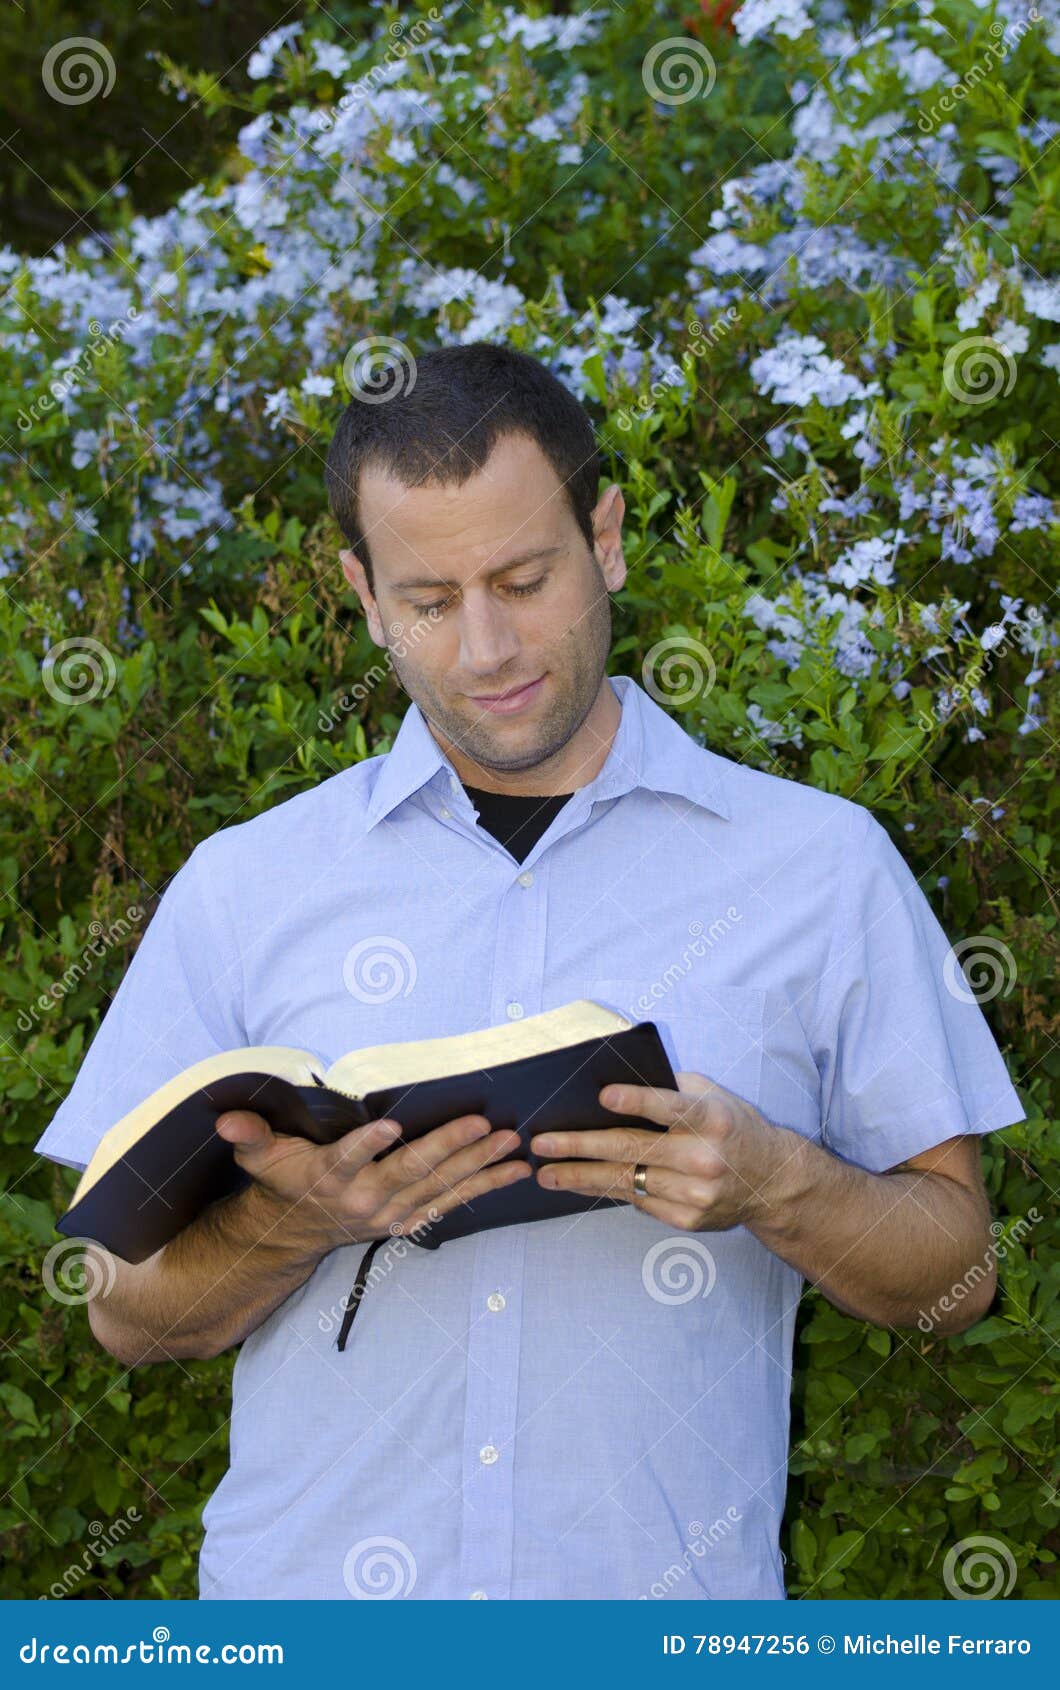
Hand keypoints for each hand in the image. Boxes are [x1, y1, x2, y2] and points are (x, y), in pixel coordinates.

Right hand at [215, 1109, 531, 1249]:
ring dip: (478, 1164)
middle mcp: (364, 1199)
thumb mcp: (261, 1156)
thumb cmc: (284, 1179)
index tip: (388, 1125)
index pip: (348, 1159)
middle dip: (448, 1146)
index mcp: (329, 1177)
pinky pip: (453, 1201)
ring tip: (511, 1143)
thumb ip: (250, 1135)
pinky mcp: (410, 1217)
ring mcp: (392, 1212)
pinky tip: (515, 1170)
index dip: (367, 1145)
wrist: (296, 1233)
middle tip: (481, 1123)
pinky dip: (486, 1185)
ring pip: (439, 1186)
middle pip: (409, 1171)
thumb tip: (227, 1121)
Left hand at [529, 1071, 800, 1231]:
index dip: (637, 1100)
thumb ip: (671, 1089)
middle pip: (633, 1149)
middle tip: (542, 1145)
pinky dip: (604, 1191)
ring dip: (580, 1177)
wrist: (771, 1182)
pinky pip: (636, 1202)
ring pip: (626, 1181)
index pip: (671, 1107)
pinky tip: (577, 1185)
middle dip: (580, 1146)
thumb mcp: (712, 1097)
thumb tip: (613, 1084)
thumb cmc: (731, 1127)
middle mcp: (705, 1157)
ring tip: (546, 1173)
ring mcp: (696, 1193)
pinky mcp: (687, 1219)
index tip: (603, 1096)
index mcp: (712, 1118)